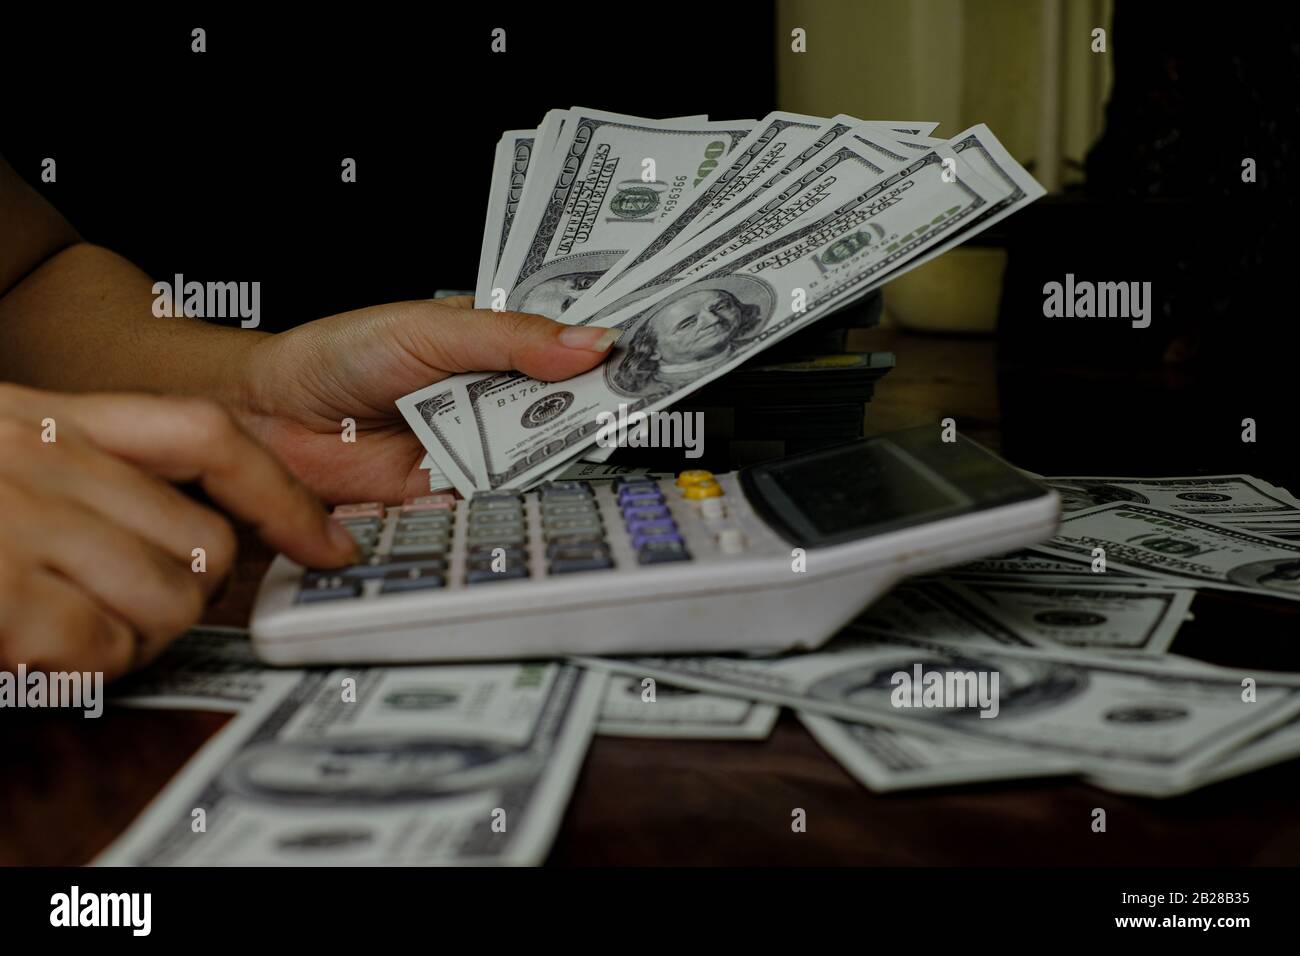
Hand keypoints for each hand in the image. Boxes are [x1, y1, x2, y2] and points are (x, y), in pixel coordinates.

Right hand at [0, 386, 357, 678]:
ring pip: (173, 602)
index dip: (284, 498)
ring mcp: (19, 519)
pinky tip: (35, 649)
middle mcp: (41, 455)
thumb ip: (94, 475)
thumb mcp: (6, 461)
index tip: (331, 545)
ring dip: (135, 637)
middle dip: (192, 594)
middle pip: (210, 542)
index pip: (208, 438)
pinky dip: (83, 667)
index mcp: (49, 418)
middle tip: (123, 607)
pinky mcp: (1, 594)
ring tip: (65, 626)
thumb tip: (204, 531)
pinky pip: (106, 647)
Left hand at [231, 297, 617, 502]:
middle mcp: (490, 397)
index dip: (607, 354)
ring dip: (563, 452)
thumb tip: (592, 341)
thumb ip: (512, 338)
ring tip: (596, 440)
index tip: (654, 354)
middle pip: (564, 406)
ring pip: (540, 455)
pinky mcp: (454, 494)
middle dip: (597, 406)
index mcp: (492, 345)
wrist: (270, 420)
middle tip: (638, 402)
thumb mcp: (432, 330)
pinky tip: (543, 486)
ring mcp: (476, 447)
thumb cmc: (336, 355)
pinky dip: (520, 497)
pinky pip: (501, 499)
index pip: (564, 348)